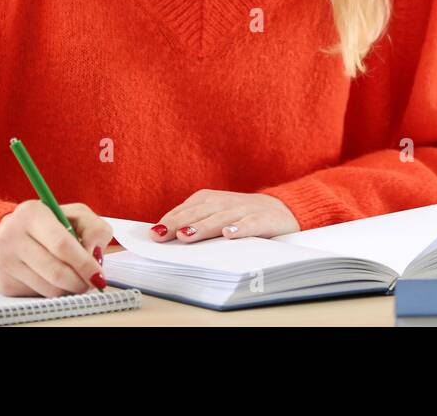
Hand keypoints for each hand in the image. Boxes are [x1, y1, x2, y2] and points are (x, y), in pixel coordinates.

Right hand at [0, 201, 112, 296]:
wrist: (8, 233)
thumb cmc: (49, 224)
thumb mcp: (75, 215)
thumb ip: (94, 229)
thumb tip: (95, 255)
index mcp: (32, 213)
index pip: (62, 244)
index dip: (84, 263)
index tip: (98, 275)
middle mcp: (11, 236)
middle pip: (55, 271)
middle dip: (80, 281)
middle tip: (91, 283)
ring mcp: (3, 261)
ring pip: (48, 288)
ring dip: (68, 289)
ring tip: (74, 279)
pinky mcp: (2, 282)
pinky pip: (36, 295)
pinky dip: (52, 292)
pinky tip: (52, 279)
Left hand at [148, 190, 298, 242]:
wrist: (282, 209)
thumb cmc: (240, 216)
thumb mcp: (216, 214)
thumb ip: (193, 221)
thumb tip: (163, 235)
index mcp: (211, 199)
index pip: (187, 209)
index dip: (170, 220)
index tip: (153, 234)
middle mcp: (226, 202)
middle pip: (200, 212)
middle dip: (180, 223)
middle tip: (163, 235)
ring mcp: (246, 210)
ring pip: (221, 218)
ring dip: (203, 226)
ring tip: (187, 236)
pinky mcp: (265, 219)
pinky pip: (251, 224)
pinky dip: (240, 228)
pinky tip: (229, 235)